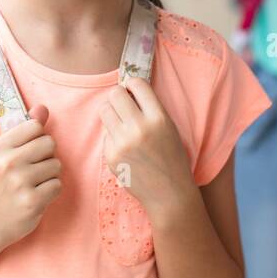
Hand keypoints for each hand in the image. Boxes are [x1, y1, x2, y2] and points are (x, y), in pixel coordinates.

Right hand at [0, 105, 61, 250]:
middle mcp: (8, 162)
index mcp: (0, 147)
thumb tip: (43, 108)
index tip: (27, 153)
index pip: (35, 126)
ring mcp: (20, 182)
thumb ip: (25, 130)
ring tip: (32, 185)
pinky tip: (35, 197)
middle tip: (32, 171)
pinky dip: (50, 192)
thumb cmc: (0, 185)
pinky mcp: (31, 201)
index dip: (37, 139)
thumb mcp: (4, 154)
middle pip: (50, 143)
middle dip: (46, 157)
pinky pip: (57, 185)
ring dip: (49, 176)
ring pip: (56, 165)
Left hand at [100, 76, 195, 219]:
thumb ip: (151, 108)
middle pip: (115, 94)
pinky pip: (105, 134)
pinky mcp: (111, 156)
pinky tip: (125, 147)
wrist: (169, 193)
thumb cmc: (172, 158)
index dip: (133, 85)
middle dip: (119, 97)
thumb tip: (128, 88)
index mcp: (159, 118)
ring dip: (112, 113)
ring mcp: (123, 143)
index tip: (134, 92)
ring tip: (123, 124)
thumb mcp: (170, 128)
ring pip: (105, 110)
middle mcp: (139, 128)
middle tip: (125, 106)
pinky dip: (113, 136)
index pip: (137, 84)